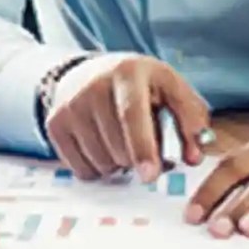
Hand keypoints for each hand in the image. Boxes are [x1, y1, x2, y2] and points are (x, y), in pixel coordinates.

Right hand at [45, 54, 210, 181]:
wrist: (89, 72)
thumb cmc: (142, 86)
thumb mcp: (172, 89)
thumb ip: (191, 119)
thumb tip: (193, 158)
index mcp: (128, 73)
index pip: (132, 115)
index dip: (143, 148)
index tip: (151, 176)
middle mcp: (93, 85)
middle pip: (118, 147)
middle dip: (138, 159)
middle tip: (143, 145)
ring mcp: (70, 105)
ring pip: (101, 162)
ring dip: (119, 164)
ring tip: (121, 142)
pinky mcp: (55, 123)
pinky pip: (81, 169)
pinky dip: (98, 169)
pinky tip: (102, 148)